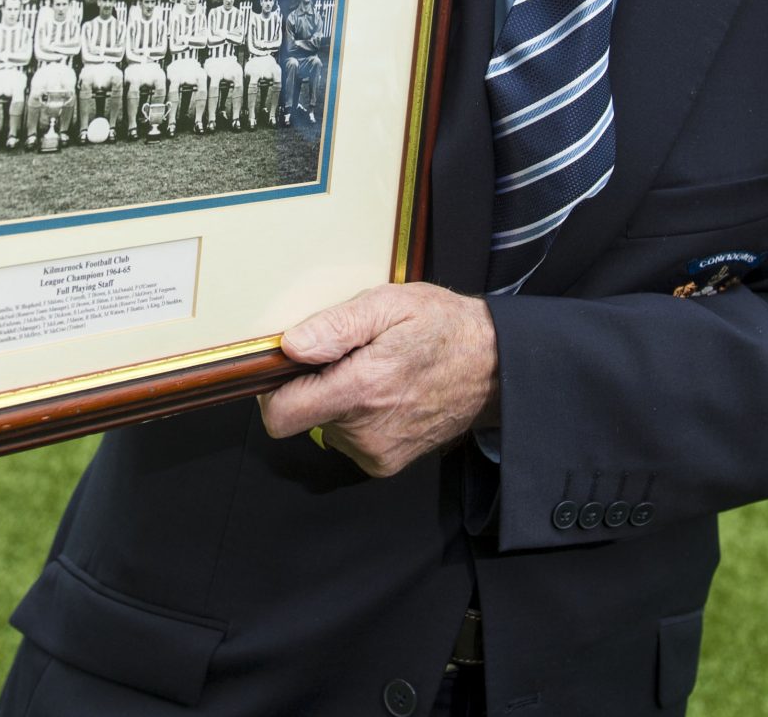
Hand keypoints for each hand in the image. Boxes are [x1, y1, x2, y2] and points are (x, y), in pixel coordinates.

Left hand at [258, 283, 497, 477]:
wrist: (494, 367)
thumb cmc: (443, 328)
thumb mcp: (389, 304)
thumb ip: (336, 326)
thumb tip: (290, 346)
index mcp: (362, 390)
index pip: (282, 415)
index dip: (273, 389)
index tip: (288, 367)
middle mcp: (366, 432)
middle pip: (302, 416)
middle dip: (315, 384)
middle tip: (350, 357)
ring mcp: (377, 452)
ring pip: (325, 427)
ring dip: (338, 400)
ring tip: (375, 371)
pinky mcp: (385, 462)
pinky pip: (348, 439)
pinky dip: (357, 417)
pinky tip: (386, 393)